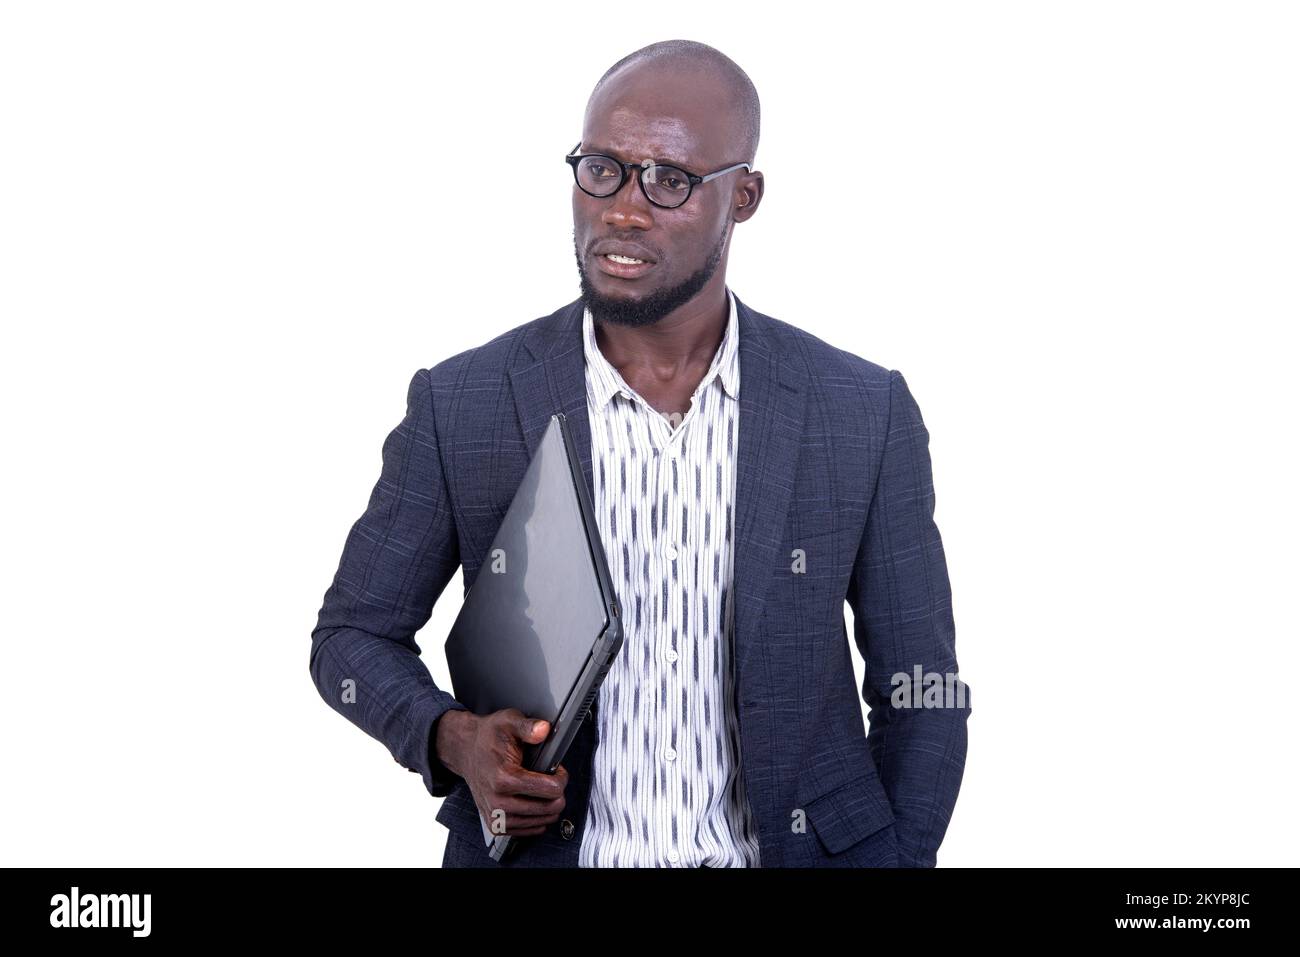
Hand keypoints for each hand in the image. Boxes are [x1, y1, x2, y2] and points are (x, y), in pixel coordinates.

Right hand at [436, 708, 567, 836]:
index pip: (552, 790)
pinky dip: (538, 817)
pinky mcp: (496, 826)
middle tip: (549, 778)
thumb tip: (544, 730)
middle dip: (557, 792)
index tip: (555, 769)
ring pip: (543, 821)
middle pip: (550, 808)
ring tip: (538, 787)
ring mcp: (497, 817)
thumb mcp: (508, 722)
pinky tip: (532, 800)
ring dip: (548, 805)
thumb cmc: (489, 738)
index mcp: (503, 778)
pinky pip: (531, 830)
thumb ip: (528, 727)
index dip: (560, 777)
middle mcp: (498, 802)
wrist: (466, 751)